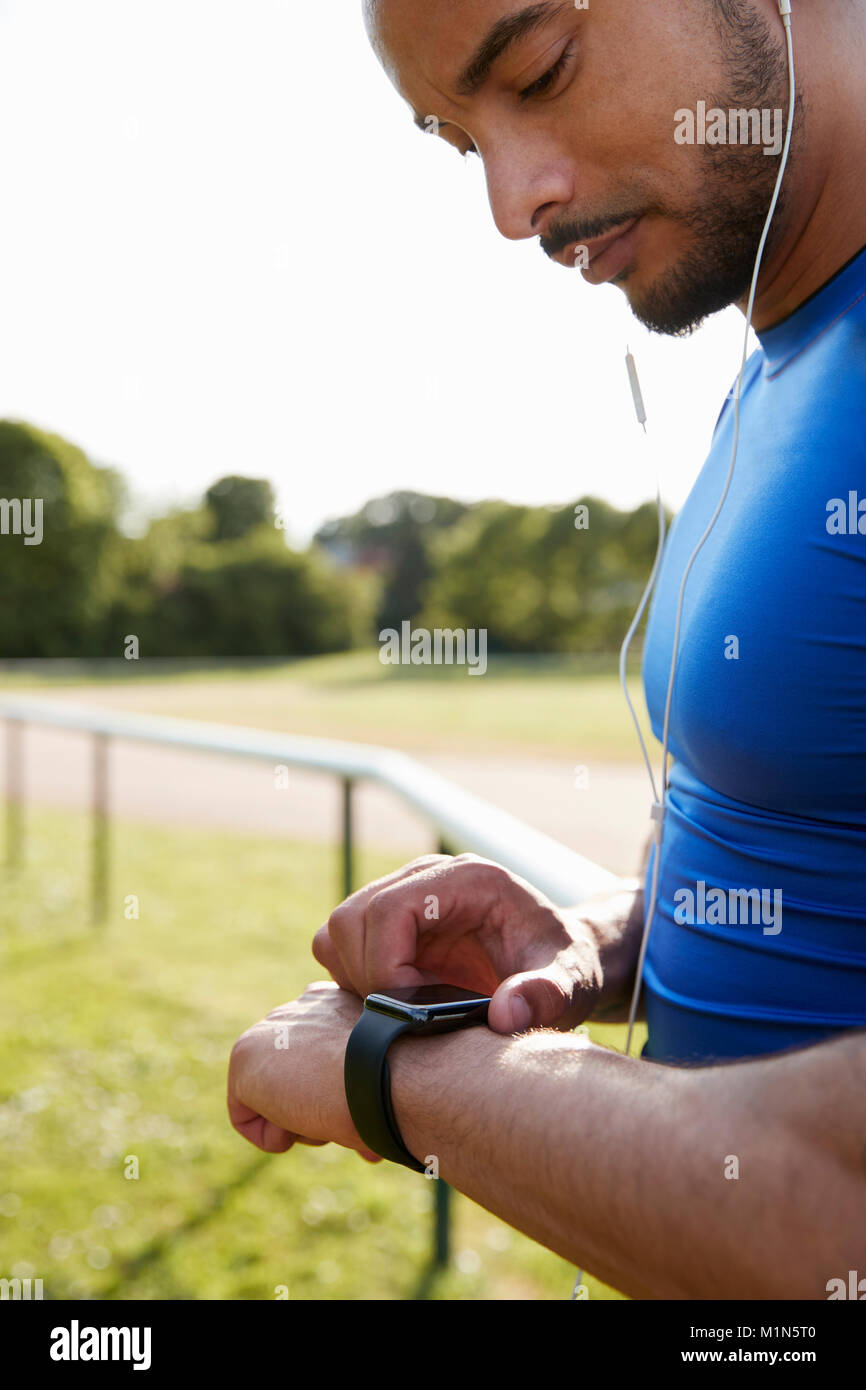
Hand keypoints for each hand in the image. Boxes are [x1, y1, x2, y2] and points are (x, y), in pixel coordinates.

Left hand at [227, 982, 381, 1159]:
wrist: (384, 1073)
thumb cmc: (401, 1076)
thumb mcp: (383, 1067)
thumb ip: (360, 1074)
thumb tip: (362, 1116)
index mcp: (334, 1002)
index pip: (321, 1056)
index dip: (339, 1092)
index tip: (366, 1109)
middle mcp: (296, 1008)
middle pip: (295, 1080)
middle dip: (316, 1107)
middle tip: (350, 1118)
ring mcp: (266, 1032)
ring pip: (275, 1099)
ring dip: (302, 1119)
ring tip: (332, 1112)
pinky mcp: (243, 1062)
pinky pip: (248, 1121)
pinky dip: (276, 1137)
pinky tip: (308, 1118)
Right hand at [313, 853, 604, 1033]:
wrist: (563, 960)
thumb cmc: (567, 967)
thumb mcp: (571, 983)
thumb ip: (546, 995)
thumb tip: (504, 1016)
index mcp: (467, 878)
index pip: (389, 910)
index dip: (387, 968)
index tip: (415, 1011)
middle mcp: (427, 877)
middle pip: (350, 918)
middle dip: (369, 977)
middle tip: (411, 1015)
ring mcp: (404, 896)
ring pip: (338, 932)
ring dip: (357, 980)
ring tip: (408, 1009)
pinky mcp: (391, 922)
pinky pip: (340, 947)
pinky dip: (355, 981)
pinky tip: (400, 1004)